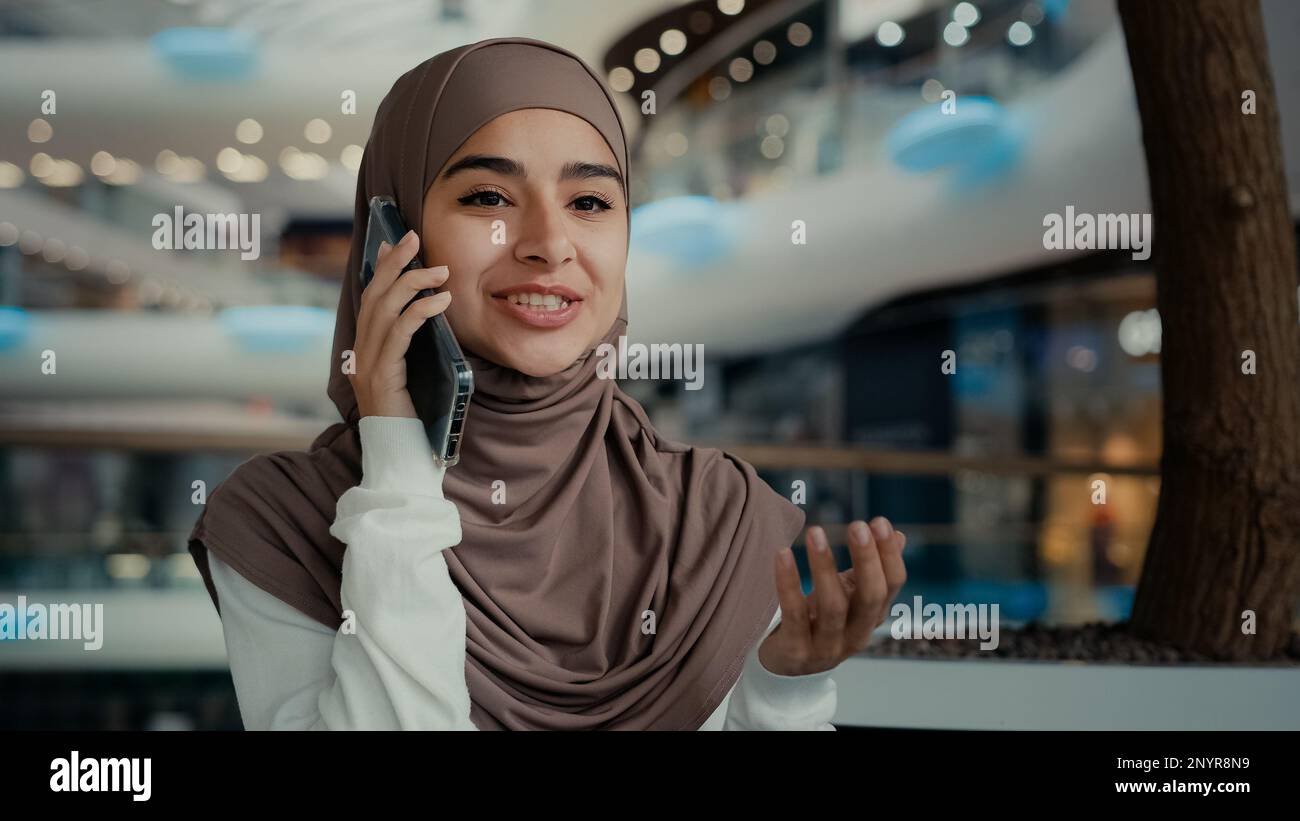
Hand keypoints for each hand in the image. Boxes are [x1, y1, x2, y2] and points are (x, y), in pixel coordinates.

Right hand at [349, 229, 451, 418]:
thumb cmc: (413, 419)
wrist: (400, 456)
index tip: (393, 243)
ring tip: (440, 269)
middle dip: (394, 263)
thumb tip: (430, 314)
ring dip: (413, 283)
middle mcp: (360, 353)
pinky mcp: (381, 375)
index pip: (370, 299)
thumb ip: (413, 349)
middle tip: (412, 237)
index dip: (381, 269)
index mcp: (364, 351)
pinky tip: (440, 301)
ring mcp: (366, 364)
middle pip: (373, 296)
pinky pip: (400, 333)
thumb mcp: (412, 376)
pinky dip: (420, 311)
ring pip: (384, 309)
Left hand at [758, 517, 906, 675]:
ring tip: (816, 532)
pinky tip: (782, 554)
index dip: (889, 555)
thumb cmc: (820, 623)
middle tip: (858, 525)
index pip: (891, 586)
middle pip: (870, 597)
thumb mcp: (849, 596)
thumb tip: (900, 535)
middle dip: (867, 560)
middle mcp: (856, 635)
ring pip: (833, 606)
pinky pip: (794, 613)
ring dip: (825, 566)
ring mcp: (827, 647)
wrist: (786, 668)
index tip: (879, 522)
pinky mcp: (796, 650)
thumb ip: (870, 569)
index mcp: (872, 618)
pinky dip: (788, 582)